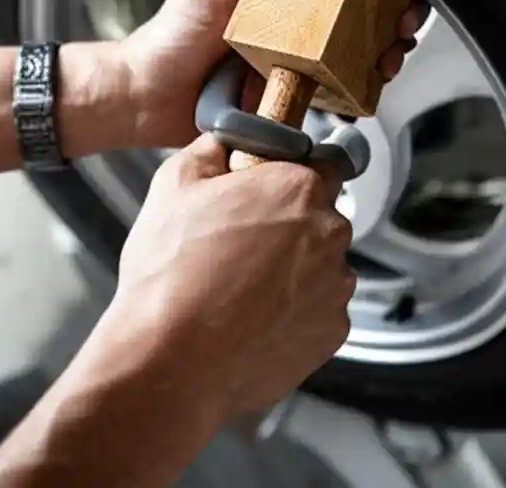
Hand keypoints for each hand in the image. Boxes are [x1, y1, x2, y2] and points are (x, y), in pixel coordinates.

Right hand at [108, 134, 354, 416]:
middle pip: (321, 218)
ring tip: (240, 290)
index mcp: (299, 188)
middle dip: (289, 226)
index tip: (269, 191)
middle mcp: (330, 234)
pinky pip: (319, 311)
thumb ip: (212, 150)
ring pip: (321, 267)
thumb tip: (227, 142)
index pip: (323, 164)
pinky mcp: (332, 333)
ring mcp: (335, 287)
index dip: (292, 175)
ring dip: (293, 272)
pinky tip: (252, 320)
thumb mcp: (174, 185)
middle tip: (240, 245)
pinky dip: (294, 313)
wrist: (171, 362)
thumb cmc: (170, 274)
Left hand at [120, 0, 426, 146]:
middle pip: (360, 23)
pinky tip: (366, 88)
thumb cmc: (167, 42)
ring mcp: (293, 71)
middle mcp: (292, 33)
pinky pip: (332, 101)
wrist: (144, 99)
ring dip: (382, 58)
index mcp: (279, 0)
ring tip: (387, 58)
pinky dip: (357, 95)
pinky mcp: (289, 106)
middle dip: (392, 22)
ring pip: (355, 62)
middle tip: (402, 26)